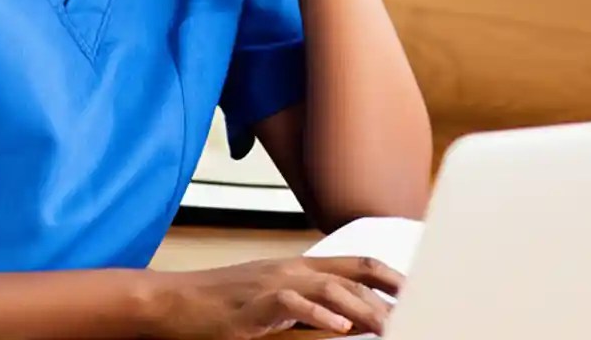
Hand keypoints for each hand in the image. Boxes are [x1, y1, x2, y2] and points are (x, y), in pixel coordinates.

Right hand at [151, 256, 402, 339]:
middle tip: (415, 317)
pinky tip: (338, 327)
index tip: (418, 293)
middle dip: (387, 297)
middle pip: (351, 276)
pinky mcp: (251, 306)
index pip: (357, 264)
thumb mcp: (271, 303)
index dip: (391, 277)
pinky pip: (289, 304)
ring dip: (362, 309)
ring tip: (389, 327)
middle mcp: (290, 270)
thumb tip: (350, 322)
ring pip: (328, 287)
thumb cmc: (219, 308)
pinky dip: (316, 313)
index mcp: (297, 268)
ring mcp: (271, 284)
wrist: (171, 303)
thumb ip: (310, 311)